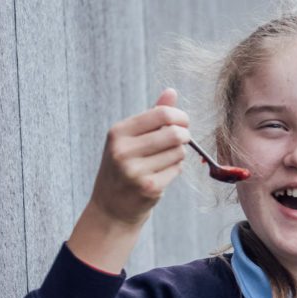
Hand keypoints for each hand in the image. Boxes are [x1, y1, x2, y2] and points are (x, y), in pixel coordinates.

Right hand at [67, 89, 190, 271]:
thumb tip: (171, 91)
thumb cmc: (124, 166)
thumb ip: (152, 115)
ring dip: (178, 155)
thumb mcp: (130, 138)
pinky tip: (161, 174)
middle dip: (184, 136)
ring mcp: (135, 170)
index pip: (161, 114)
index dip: (180, 117)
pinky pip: (177, 170)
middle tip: (181, 141)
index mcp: (118, 132)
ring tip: (164, 160)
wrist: (111, 206)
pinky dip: (175, 170)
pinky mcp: (149, 187)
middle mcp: (123, 150)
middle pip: (175, 133)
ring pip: (179, 152)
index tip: (183, 122)